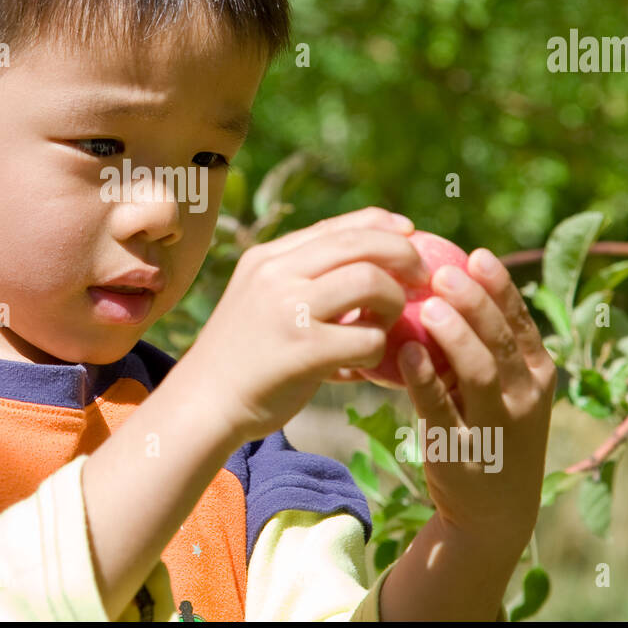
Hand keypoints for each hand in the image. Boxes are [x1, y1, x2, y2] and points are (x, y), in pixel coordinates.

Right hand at [177, 206, 430, 444]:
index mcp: (269, 257)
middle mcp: (277, 273)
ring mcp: (289, 309)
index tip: (409, 233)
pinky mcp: (303, 349)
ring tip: (386, 323)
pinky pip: (367, 338)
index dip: (383, 224)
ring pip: (371, 282)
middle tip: (423, 278)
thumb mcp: (262, 300)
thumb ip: (306, 281)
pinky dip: (378, 349)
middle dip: (404, 256)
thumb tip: (371, 266)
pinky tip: (365, 361)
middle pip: (362, 243)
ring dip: (394, 303)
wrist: (204, 403)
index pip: (338, 226)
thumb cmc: (242, 356)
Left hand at [394, 248, 555, 541]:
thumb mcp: (504, 389)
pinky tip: (407, 353)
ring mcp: (496, 427)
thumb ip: (486, 345)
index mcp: (538, 374)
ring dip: (454, 335)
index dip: (500, 287)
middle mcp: (524, 398)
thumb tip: (448, 279)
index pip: (521, 323)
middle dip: (475, 302)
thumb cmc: (491, 431)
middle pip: (501, 340)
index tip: (476, 256)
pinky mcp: (460, 452)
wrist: (493, 512)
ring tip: (428, 306)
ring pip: (479, 372)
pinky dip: (424, 379)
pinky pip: (439, 408)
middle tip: (444, 272)